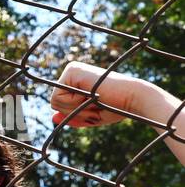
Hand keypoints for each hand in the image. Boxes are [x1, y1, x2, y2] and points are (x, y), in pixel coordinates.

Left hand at [50, 61, 171, 128]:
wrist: (133, 99)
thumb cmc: (115, 108)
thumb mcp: (90, 116)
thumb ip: (71, 117)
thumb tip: (52, 118)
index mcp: (74, 81)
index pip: (57, 105)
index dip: (74, 113)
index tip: (94, 106)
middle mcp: (71, 72)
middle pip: (54, 104)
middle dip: (74, 112)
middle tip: (96, 103)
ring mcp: (71, 69)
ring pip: (54, 102)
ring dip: (75, 109)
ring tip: (95, 99)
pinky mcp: (72, 70)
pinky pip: (57, 98)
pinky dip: (74, 103)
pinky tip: (92, 95)